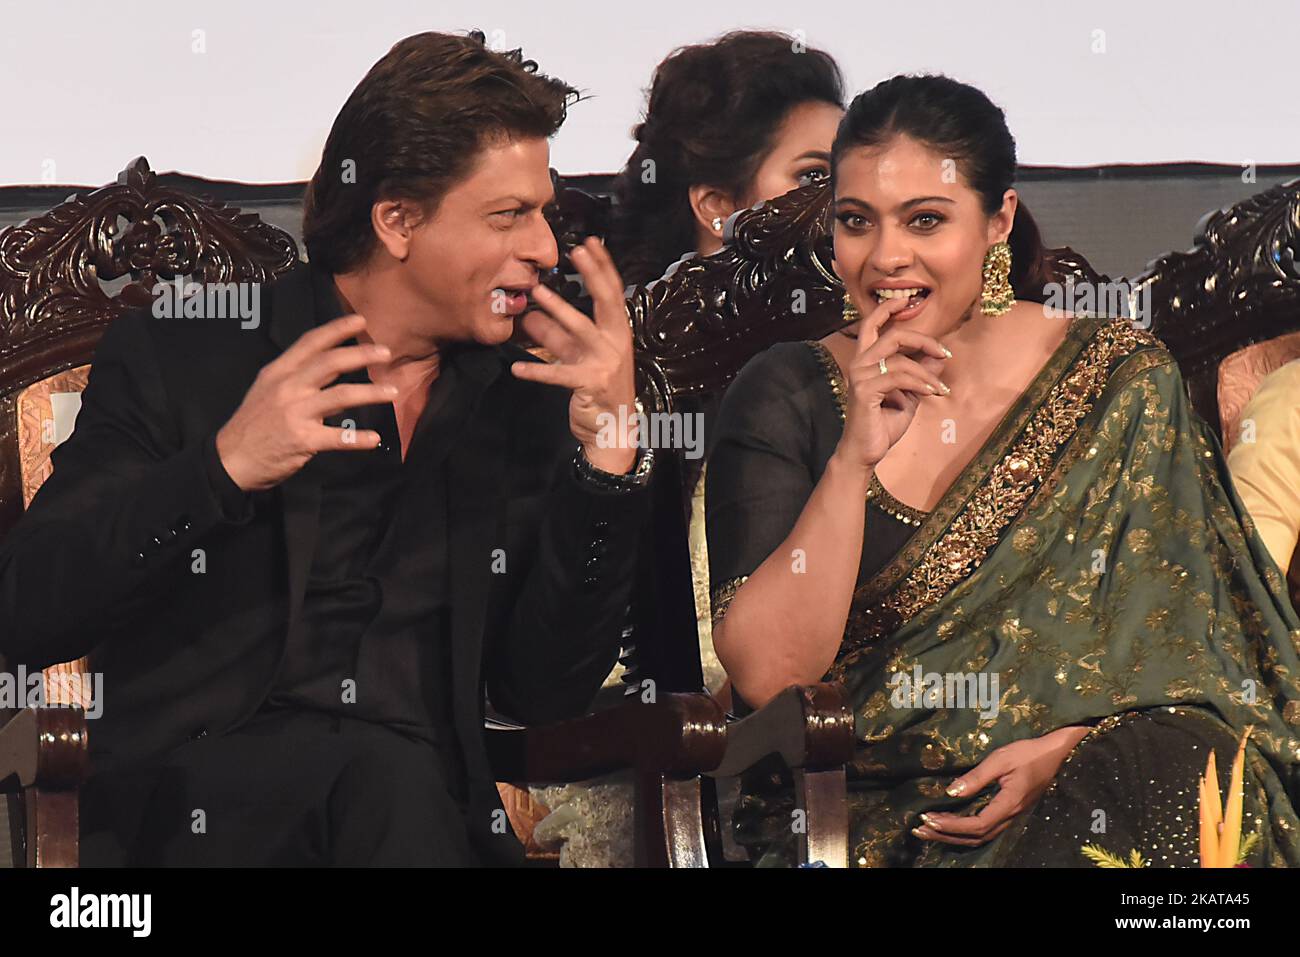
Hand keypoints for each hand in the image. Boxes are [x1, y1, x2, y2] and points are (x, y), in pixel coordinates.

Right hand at [215, 314, 396, 490]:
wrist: (230, 460)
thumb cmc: (253, 425)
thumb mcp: (268, 392)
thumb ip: (300, 380)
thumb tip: (336, 375)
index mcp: (279, 372)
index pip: (310, 343)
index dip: (336, 330)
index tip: (360, 320)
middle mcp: (288, 388)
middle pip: (330, 363)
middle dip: (361, 355)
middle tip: (386, 353)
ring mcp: (295, 413)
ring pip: (341, 396)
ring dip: (371, 393)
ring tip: (393, 391)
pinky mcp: (303, 440)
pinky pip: (338, 438)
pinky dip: (359, 439)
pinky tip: (374, 439)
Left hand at [510, 237, 638, 474]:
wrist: (612, 430)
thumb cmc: (596, 390)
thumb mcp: (576, 358)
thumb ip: (555, 337)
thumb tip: (529, 316)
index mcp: (616, 333)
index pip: (612, 294)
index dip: (603, 268)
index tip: (591, 243)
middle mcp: (616, 342)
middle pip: (606, 302)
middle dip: (592, 275)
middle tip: (576, 251)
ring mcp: (606, 362)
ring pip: (580, 329)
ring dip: (557, 309)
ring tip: (536, 292)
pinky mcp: (591, 383)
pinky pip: (559, 373)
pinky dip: (537, 370)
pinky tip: (518, 367)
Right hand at [833, 296, 950, 471]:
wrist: (866, 452)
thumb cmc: (883, 424)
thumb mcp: (910, 395)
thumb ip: (921, 374)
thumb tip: (940, 357)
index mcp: (865, 361)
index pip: (871, 325)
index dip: (887, 309)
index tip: (907, 299)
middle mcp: (859, 364)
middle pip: (893, 336)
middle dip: (923, 341)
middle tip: (944, 352)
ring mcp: (860, 376)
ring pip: (900, 360)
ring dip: (928, 373)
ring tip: (941, 389)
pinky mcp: (865, 390)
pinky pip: (900, 377)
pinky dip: (921, 384)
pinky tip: (932, 393)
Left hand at [912, 725, 1091, 846]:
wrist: (1054, 754)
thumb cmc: (1028, 753)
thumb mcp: (1001, 759)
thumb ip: (977, 777)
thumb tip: (951, 791)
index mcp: (1009, 804)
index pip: (977, 824)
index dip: (951, 825)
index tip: (928, 818)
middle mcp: (1010, 816)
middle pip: (975, 837)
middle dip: (945, 835)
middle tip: (919, 830)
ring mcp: (1010, 817)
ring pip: (979, 836)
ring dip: (952, 836)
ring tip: (929, 830)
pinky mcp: (1009, 813)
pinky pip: (985, 830)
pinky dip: (964, 832)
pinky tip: (949, 826)